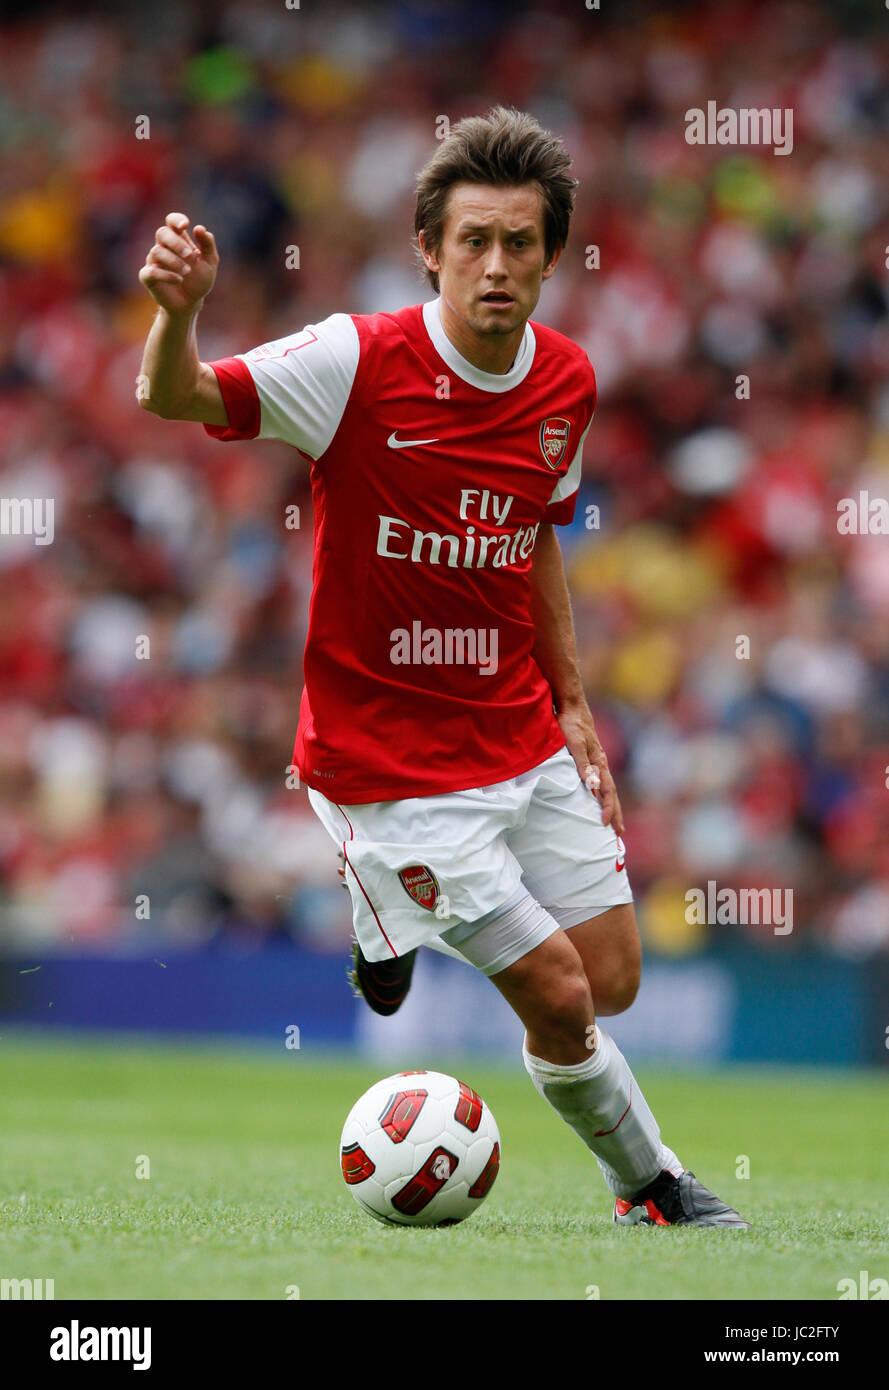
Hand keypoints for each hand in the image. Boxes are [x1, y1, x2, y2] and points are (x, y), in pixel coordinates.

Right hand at [138, 212, 217, 316]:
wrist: (191, 303)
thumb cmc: (198, 281)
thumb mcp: (210, 263)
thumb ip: (208, 245)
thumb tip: (199, 228)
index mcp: (178, 240)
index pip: (171, 221)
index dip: (176, 220)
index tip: (185, 226)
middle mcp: (163, 247)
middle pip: (162, 233)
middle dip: (176, 243)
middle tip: (190, 256)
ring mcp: (153, 261)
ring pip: (157, 252)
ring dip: (174, 261)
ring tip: (188, 272)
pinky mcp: (147, 276)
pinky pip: (151, 271)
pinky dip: (166, 275)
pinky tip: (179, 280)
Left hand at [556, 701, 624, 835]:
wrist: (571, 704)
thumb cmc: (571, 723)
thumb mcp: (574, 743)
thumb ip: (582, 763)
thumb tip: (592, 785)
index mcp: (599, 762)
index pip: (607, 791)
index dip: (607, 808)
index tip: (605, 824)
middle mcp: (601, 764)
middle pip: (611, 793)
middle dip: (615, 813)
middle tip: (618, 833)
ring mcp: (597, 760)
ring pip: (607, 788)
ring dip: (610, 805)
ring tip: (613, 820)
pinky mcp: (590, 757)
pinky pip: (600, 781)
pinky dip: (602, 794)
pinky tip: (598, 798)